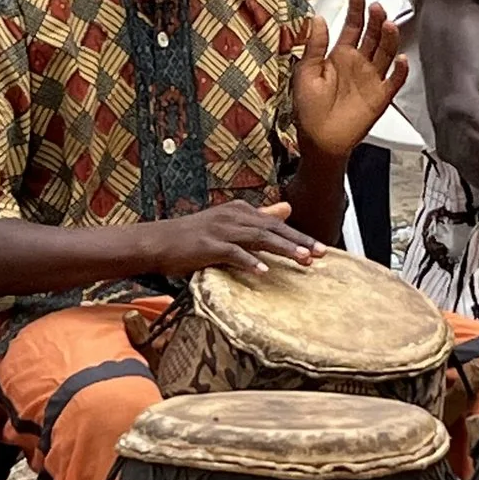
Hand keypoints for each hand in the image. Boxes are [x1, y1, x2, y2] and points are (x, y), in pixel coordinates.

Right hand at [148, 199, 324, 276]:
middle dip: (298, 241)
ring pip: (259, 238)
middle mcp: (233, 216)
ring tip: (302, 259)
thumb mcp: (229, 222)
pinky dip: (249, 261)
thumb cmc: (193, 235)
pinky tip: (263, 271)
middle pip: (273, 229)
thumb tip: (286, 208)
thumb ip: (258, 217)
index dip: (299, 236)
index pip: (276, 224)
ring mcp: (220, 230)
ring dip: (282, 249)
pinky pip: (233, 253)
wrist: (157, 241)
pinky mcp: (208, 245)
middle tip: (321, 254)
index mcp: (240, 210)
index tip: (320, 249)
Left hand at [293, 0, 405, 158]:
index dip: (355, 9)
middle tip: (376, 7)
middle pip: (373, 35)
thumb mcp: (305, 72)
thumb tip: (317, 18)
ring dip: (389, 39)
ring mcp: (371, 79)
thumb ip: (314, 46)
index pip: (352, 26)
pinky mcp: (380, 97)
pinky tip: (401, 60)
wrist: (319, 140)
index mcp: (340, 55)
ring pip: (386, 53)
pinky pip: (394, 81)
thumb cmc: (309, 109)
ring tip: (388, 25)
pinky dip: (400, 71)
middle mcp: (358, 64)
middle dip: (375, 20)